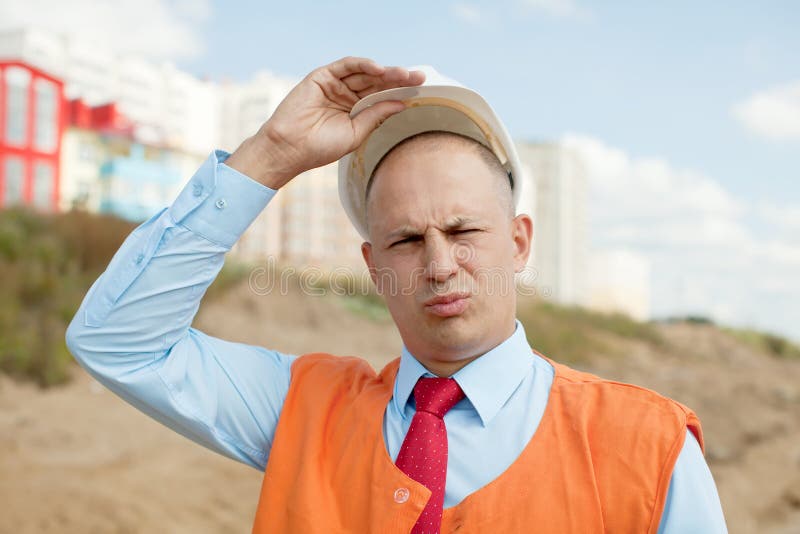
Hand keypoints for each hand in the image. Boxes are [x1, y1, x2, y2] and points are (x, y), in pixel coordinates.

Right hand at [226, 56, 424, 188]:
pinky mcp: (322, 76)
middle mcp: (347, 95)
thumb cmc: (321, 147)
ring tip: (403, 73)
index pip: (382, 96)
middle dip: (398, 79)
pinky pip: (345, 66)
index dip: (401, 91)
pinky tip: (378, 69)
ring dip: (384, 71)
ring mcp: (335, 85)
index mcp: (355, 110)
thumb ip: (376, 115)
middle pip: (377, 82)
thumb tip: (402, 103)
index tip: (422, 90)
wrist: (291, 148)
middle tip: (418, 77)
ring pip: (364, 73)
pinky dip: (362, 64)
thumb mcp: (357, 133)